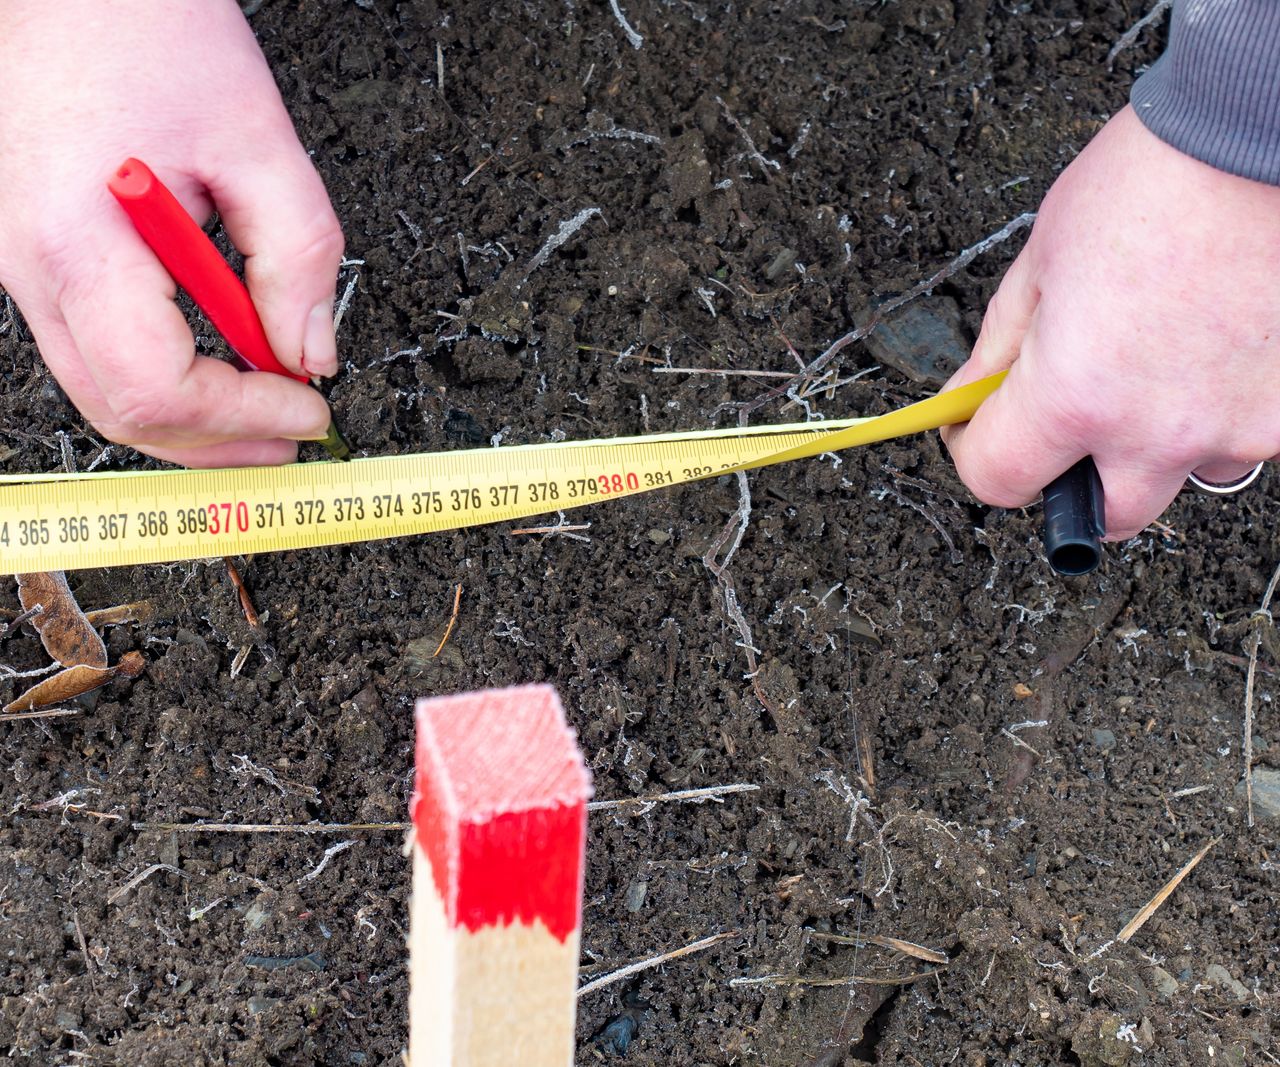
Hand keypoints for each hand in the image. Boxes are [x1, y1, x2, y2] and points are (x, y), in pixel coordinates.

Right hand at [0, 0, 343, 466]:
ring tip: (271, 409)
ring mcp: (24, 270)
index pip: (156, 388)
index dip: (243, 416)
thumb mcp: (261, 144)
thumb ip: (299, 260)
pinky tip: (224, 366)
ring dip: (195, 418)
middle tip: (295, 436)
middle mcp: (33, 269)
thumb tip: (312, 355)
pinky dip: (167, 377)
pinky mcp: (39, 261)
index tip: (311, 408)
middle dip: (220, 442)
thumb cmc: (151, 35)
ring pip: (105, 392)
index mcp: (81, 243)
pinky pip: (100, 350)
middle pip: (121, 412)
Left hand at [942, 105, 1279, 540]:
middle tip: (1071, 425)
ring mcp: (1238, 428)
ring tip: (1166, 358)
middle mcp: (1160, 431)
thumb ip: (999, 347)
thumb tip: (971, 397)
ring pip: (1184, 474)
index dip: (976, 455)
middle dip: (1074, 480)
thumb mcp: (1041, 258)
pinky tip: (1218, 344)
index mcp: (1076, 397)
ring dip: (1162, 438)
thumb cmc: (1157, 178)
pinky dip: (1224, 404)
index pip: (998, 483)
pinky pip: (1245, 433)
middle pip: (1098, 515)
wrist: (1261, 131)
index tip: (978, 430)